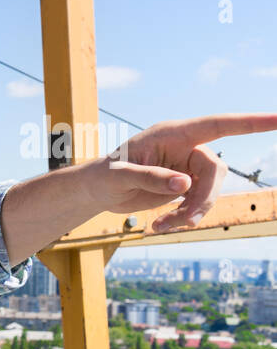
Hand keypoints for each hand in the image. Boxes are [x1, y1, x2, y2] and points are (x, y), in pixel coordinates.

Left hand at [87, 113, 276, 232]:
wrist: (96, 191)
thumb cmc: (102, 175)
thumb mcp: (120, 177)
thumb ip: (151, 178)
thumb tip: (185, 184)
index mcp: (172, 133)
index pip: (219, 124)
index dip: (251, 122)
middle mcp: (185, 147)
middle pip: (216, 170)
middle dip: (204, 198)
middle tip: (185, 222)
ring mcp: (187, 166)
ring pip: (210, 190)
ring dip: (192, 212)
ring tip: (161, 226)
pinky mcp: (185, 185)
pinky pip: (198, 202)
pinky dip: (184, 217)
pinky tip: (159, 226)